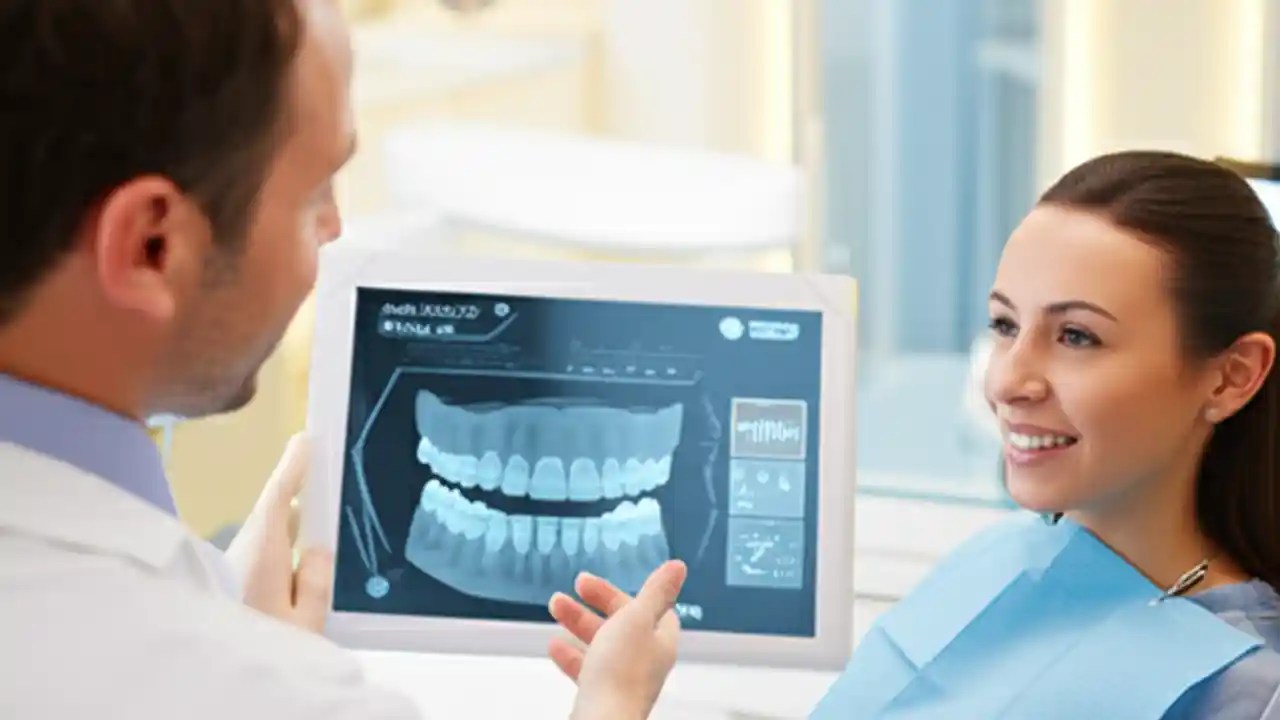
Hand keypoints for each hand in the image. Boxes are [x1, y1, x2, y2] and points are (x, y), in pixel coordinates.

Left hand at [224, 433, 331, 632]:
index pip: (278, 495)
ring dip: (288, 535)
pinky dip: (279, 557)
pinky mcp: (226, 590)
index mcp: (262, 552)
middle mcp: (242, 556)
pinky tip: (297, 572)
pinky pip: (258, 563)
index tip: (305, 439)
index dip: (293, 465)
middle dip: (297, 502)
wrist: (203, 683)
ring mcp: (230, 573)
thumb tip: (318, 550)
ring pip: (265, 543)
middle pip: (272, 517)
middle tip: (324, 483)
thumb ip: (316, 581)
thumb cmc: (256, 650)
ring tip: (317, 530)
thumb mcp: (305, 623)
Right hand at [547, 560, 687, 719]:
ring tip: (555, 606)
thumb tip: (678, 566)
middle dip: (595, 603)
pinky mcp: (602, 696)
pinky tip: (554, 646)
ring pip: (602, 645)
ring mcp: (623, 680)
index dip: (625, 594)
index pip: (651, 609)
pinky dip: (571, 655)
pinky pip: (588, 671)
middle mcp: (645, 661)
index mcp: (660, 641)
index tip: (597, 583)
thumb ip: (655, 592)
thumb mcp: (638, 619)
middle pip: (623, 625)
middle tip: (572, 587)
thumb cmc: (621, 668)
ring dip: (578, 623)